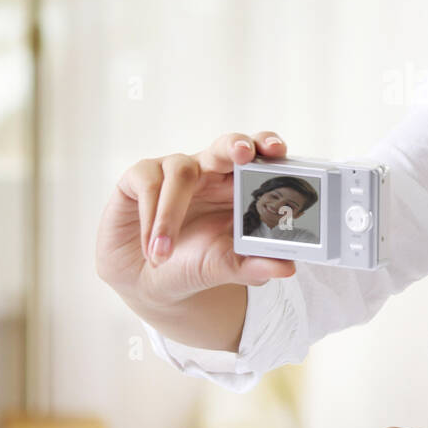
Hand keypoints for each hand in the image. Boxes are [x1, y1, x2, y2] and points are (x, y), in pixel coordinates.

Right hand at [94, 131, 296, 308]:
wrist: (149, 282)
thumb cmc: (193, 263)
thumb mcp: (225, 267)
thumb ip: (255, 266)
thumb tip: (288, 267)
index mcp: (236, 186)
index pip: (257, 156)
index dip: (266, 146)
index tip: (278, 150)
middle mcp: (208, 171)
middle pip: (225, 145)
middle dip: (235, 145)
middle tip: (243, 153)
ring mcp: (173, 170)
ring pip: (180, 171)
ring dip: (171, 215)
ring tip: (164, 255)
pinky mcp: (139, 176)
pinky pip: (148, 182)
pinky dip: (151, 218)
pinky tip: (151, 248)